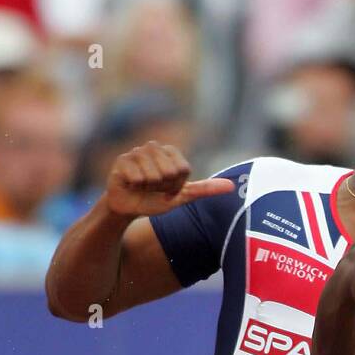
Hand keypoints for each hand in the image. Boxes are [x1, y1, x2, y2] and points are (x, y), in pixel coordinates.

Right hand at [105, 141, 234, 217]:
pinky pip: (137, 177)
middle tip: (153, 188)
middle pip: (169, 171)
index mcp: (171, 153)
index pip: (183, 170)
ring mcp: (137, 151)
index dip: (177, 185)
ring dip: (148, 188)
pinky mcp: (122, 160)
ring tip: (142, 186)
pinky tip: (131, 184)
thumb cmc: (155, 199)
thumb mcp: (183, 196)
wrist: (128, 207)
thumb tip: (232, 186)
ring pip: (153, 175)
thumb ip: (205, 189)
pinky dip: (136, 187)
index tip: (168, 188)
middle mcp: (154, 147)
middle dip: (163, 187)